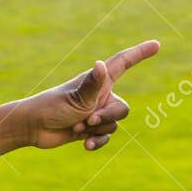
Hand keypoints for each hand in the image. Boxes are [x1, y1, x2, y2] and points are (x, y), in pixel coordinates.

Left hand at [23, 40, 159, 150]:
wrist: (34, 127)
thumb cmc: (53, 106)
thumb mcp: (76, 96)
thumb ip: (92, 84)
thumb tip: (100, 65)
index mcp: (100, 80)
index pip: (124, 62)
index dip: (141, 53)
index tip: (156, 45)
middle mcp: (100, 95)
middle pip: (122, 110)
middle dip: (108, 118)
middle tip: (89, 119)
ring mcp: (95, 113)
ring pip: (113, 126)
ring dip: (96, 130)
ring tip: (77, 128)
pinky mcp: (88, 129)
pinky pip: (105, 138)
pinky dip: (96, 142)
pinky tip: (84, 145)